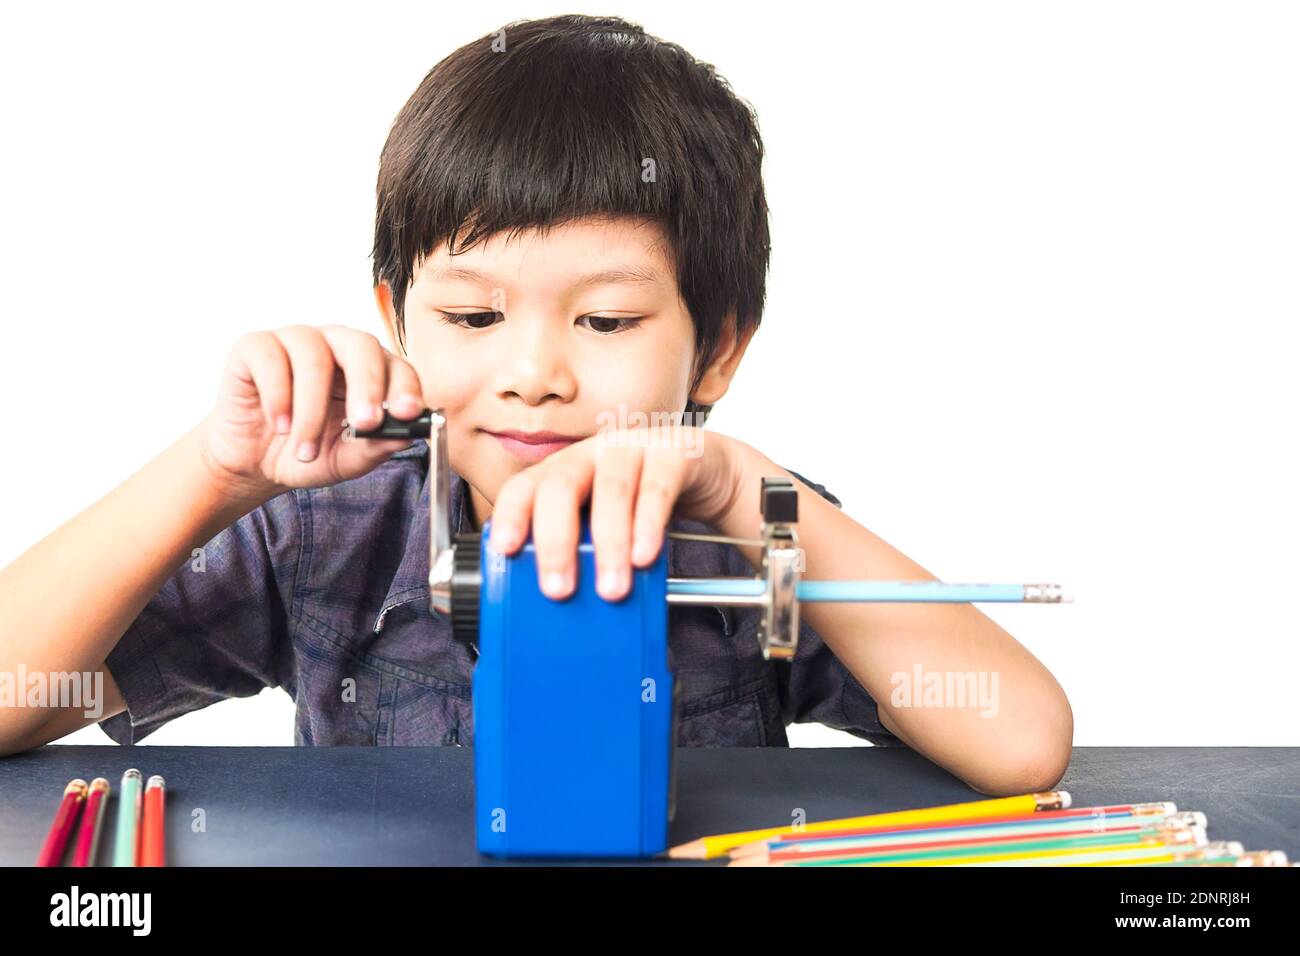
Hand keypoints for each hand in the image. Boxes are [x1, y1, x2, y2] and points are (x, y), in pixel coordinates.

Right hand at [198, 324, 422, 504]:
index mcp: (368, 369)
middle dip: (367, 385)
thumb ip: (376, 446)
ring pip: (314, 356)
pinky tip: (280, 425)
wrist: (253, 463)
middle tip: (366, 422)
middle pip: (360, 345)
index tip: (408, 413)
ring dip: (312, 409)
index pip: (396, 365)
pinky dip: (277, 396)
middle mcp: (335, 346)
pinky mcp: (255, 347)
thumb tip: (407, 436)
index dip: (405, 386)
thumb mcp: (346, 459)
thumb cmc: (307, 453)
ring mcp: (296, 341)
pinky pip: (270, 358)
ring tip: (305, 450)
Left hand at [487, 426, 747, 601]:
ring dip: (609, 543)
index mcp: (565, 470)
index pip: (525, 486)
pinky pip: (659, 487)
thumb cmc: (644, 502)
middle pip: (561, 485)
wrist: (709, 470)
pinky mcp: (675, 454)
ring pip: (612, 489)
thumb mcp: (605, 523)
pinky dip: (649, 525)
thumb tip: (555, 610)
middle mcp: (593, 454)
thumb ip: (581, 551)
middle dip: (556, 541)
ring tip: (612, 589)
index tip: (506, 550)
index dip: (511, 514)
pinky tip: (645, 556)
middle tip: (558, 590)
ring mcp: (633, 448)